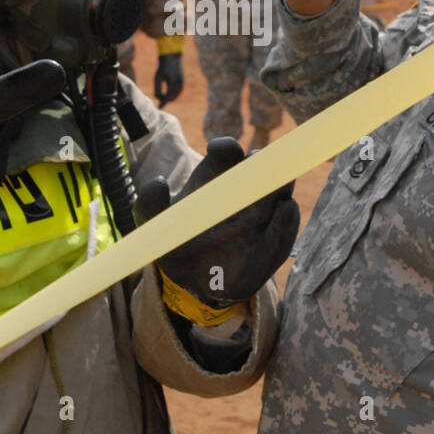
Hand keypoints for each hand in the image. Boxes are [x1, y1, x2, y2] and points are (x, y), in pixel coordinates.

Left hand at [136, 138, 298, 305]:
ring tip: (276, 186)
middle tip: (257, 162)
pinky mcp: (273, 246)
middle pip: (261, 167)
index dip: (225, 148)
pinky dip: (285, 221)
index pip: (226, 153)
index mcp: (216, 179)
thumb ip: (148, 205)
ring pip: (279, 193)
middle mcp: (243, 193)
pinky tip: (284, 212)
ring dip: (280, 187)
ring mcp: (263, 218)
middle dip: (262, 162)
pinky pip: (284, 232)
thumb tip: (158, 184)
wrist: (193, 285)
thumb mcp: (156, 228)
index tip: (218, 151)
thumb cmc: (177, 245)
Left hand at [154, 53, 183, 105]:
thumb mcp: (157, 77)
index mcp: (171, 82)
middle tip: (158, 96)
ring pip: (175, 96)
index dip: (163, 103)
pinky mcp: (182, 82)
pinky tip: (168, 93)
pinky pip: (178, 92)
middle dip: (165, 99)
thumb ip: (157, 88)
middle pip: (171, 97)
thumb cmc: (162, 68)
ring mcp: (181, 83)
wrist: (172, 58)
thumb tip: (157, 97)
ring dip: (169, 97)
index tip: (159, 107)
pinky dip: (173, 94)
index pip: (167, 96)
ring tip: (162, 94)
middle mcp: (178, 84)